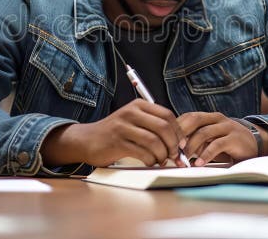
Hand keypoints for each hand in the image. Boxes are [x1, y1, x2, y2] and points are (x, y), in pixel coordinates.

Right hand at [41, 99, 185, 167]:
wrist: (87, 140)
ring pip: (154, 142)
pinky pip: (142, 153)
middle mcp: (131, 112)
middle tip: (174, 155)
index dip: (178, 131)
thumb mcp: (134, 121)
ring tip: (160, 160)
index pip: (167, 115)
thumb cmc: (116, 133)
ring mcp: (123, 127)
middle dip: (173, 144)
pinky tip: (149, 162)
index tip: (181, 144)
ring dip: (162, 155)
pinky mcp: (117, 143)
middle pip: (163, 127)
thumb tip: (178, 140)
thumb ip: (153, 126)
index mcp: (138, 105)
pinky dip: (150, 160)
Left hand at [177, 112, 257, 165]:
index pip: (188, 117)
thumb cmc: (227, 143)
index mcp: (209, 117)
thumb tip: (175, 151)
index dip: (176, 128)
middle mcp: (217, 118)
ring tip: (184, 160)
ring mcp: (227, 127)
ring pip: (204, 133)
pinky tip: (199, 163)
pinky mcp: (235, 138)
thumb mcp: (210, 140)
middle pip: (194, 120)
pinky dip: (206, 155)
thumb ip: (195, 141)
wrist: (254, 145)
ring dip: (191, 147)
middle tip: (173, 149)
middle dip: (181, 134)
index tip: (166, 142)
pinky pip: (217, 145)